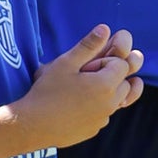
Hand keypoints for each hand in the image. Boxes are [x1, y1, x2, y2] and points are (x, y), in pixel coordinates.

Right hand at [13, 24, 144, 149]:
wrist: (32, 125)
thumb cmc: (47, 91)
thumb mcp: (65, 63)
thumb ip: (88, 45)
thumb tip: (105, 28)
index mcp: (106, 84)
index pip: (122, 65)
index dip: (105, 61)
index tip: (87, 66)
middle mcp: (110, 103)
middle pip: (124, 83)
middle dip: (111, 76)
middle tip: (86, 75)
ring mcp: (103, 119)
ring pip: (116, 101)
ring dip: (106, 92)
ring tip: (84, 89)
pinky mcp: (94, 130)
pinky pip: (103, 114)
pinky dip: (96, 108)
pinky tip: (75, 106)